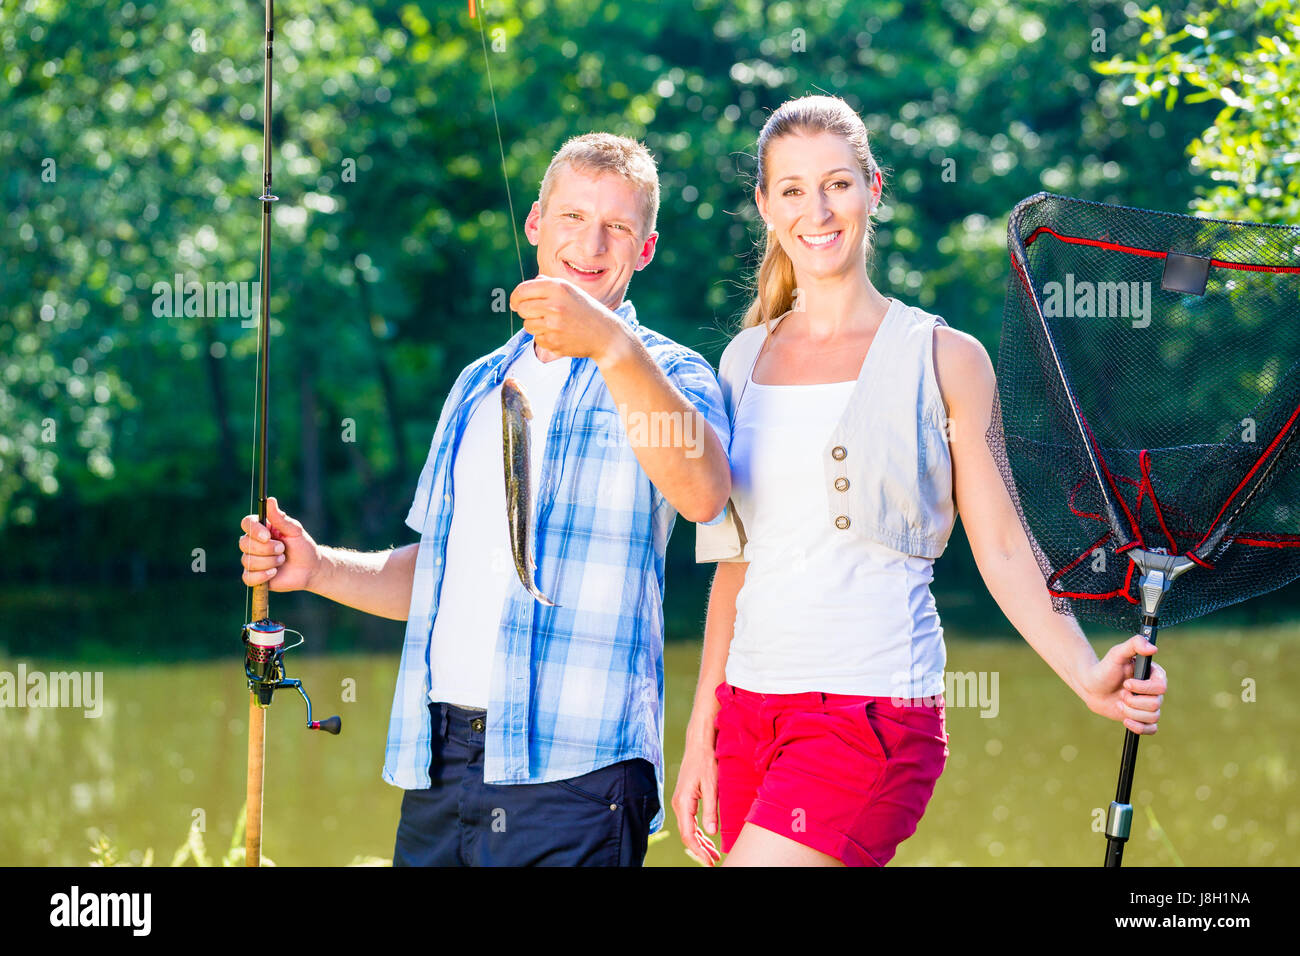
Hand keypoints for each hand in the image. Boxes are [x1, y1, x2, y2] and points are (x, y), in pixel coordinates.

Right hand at [239, 495, 320, 592]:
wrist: (310, 569)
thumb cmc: (303, 547)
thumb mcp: (295, 531)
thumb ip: (281, 519)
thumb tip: (270, 500)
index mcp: (261, 529)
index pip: (246, 523)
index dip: (254, 530)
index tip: (268, 536)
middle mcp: (253, 543)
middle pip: (244, 543)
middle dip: (267, 548)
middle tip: (283, 549)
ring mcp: (252, 559)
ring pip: (248, 561)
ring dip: (270, 561)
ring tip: (282, 560)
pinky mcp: (253, 576)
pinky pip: (248, 577)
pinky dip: (263, 575)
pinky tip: (274, 572)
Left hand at [509, 276, 631, 364]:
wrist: (605, 334)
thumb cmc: (585, 310)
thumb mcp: (569, 290)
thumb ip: (546, 285)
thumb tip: (524, 289)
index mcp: (557, 287)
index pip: (521, 291)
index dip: (515, 298)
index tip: (516, 303)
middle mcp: (553, 304)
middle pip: (521, 308)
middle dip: (526, 312)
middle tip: (538, 314)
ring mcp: (553, 325)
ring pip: (527, 325)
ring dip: (536, 326)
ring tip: (553, 324)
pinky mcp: (553, 342)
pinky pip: (537, 339)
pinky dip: (545, 338)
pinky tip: (560, 334)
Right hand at [671, 732, 723, 866]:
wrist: (699, 744)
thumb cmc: (706, 761)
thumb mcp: (712, 786)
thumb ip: (711, 810)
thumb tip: (711, 832)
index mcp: (683, 803)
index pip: (688, 835)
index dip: (698, 851)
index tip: (709, 861)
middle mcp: (678, 804)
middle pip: (687, 834)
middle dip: (699, 850)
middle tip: (713, 861)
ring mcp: (681, 801)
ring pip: (688, 829)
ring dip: (699, 842)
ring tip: (712, 853)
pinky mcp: (686, 798)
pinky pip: (689, 820)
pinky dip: (698, 832)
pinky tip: (707, 837)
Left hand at [1080, 634, 1166, 733]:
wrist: (1091, 686)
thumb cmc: (1104, 668)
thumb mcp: (1117, 653)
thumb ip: (1134, 644)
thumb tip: (1153, 648)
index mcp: (1153, 675)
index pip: (1161, 686)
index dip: (1143, 688)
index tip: (1126, 684)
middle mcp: (1154, 690)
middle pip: (1156, 704)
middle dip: (1133, 701)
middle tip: (1121, 693)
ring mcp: (1148, 704)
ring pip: (1152, 717)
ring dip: (1131, 712)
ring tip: (1119, 702)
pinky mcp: (1141, 717)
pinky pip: (1151, 729)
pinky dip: (1139, 727)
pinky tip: (1125, 720)